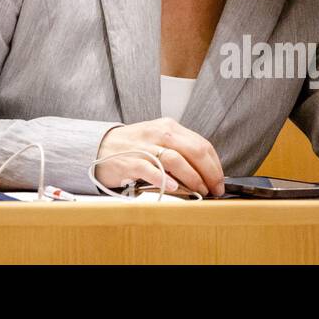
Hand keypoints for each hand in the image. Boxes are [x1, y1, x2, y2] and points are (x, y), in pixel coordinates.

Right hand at [95, 118, 224, 195]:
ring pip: (177, 160)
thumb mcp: (158, 138)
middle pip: (194, 151)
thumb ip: (180, 149)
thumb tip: (206, 172)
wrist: (100, 146)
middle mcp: (158, 133)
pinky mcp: (131, 161)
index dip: (215, 165)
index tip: (219, 181)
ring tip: (199, 191)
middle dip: (209, 173)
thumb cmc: (133, 146)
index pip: (201, 144)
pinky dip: (165, 180)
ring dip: (192, 178)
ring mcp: (144, 146)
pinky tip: (174, 189)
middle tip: (214, 190)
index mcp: (169, 127)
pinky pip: (152, 170)